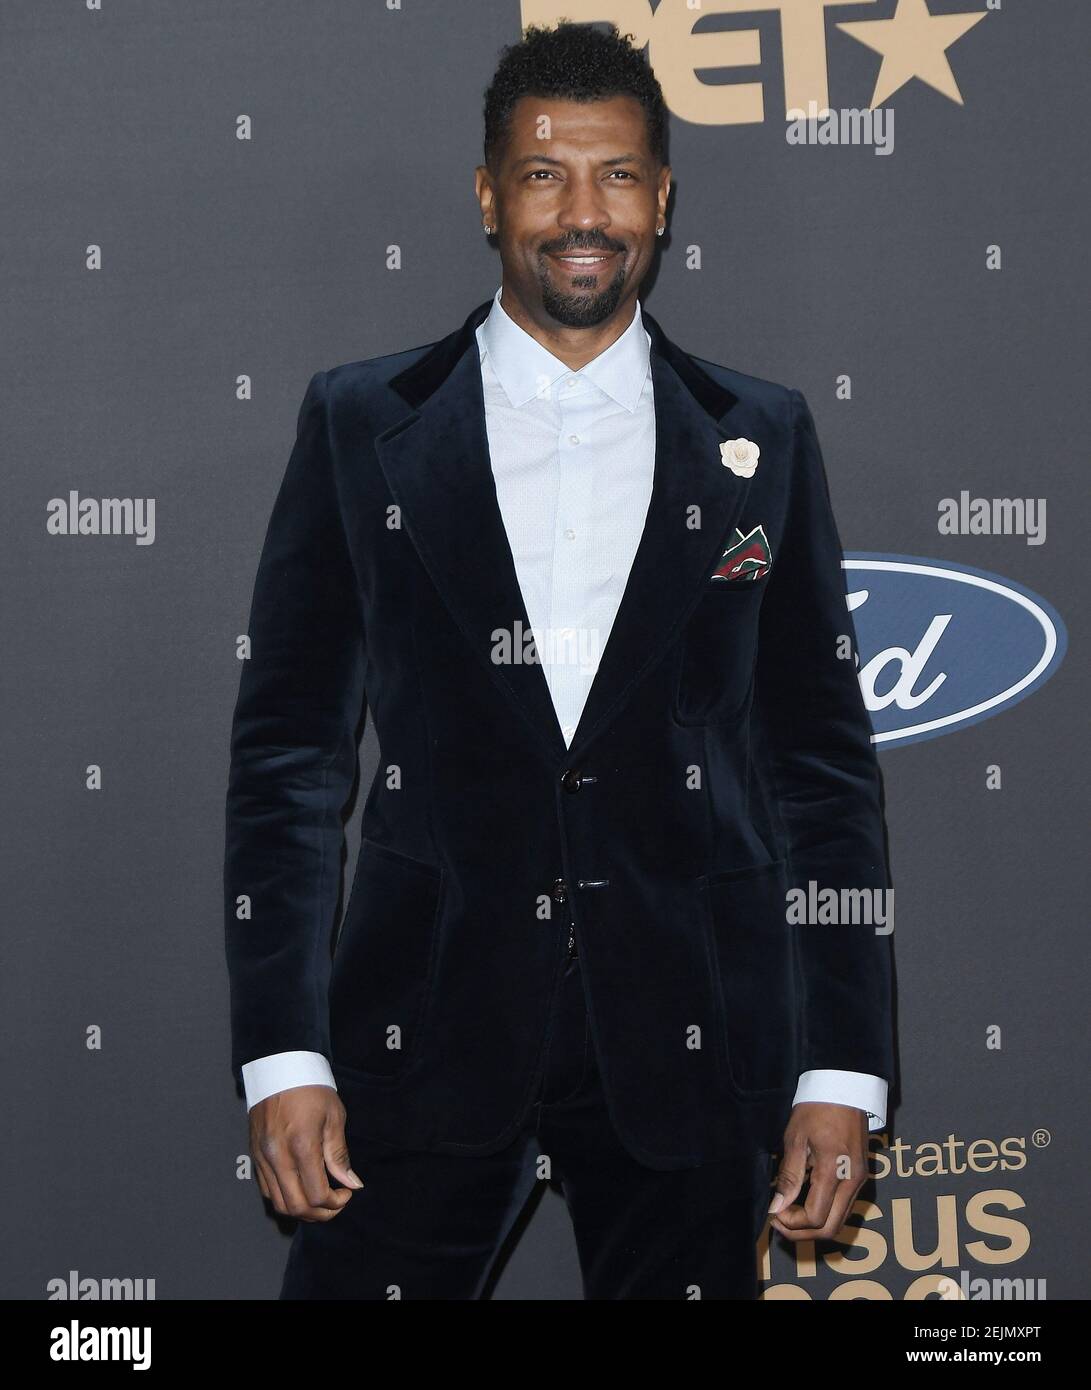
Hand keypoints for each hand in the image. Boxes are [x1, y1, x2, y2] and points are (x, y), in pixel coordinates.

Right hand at [250, 1085, 362, 1221]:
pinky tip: (301, 1188)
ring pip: (279, 1203)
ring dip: (301, 1209)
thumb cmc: (311, 1089)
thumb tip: (351, 1184)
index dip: (336, 1202)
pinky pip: (267, 1189)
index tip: (347, 1193)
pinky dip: (285, 1197)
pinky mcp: (255, 1155)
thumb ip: (339, 1155)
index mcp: (301, 1145)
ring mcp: (263, 1157)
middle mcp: (278, 1156)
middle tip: (335, 1203)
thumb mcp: (334, 1117)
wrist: (280, 1068)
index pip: (317, 1195)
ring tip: (319, 1200)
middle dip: (320, 1213)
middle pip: (296, 1206)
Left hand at [767, 1102, 868, 1242]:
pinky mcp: (860, 1175)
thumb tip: (777, 1206)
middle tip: (780, 1222)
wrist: (844, 1087)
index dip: (792, 1223)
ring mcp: (860, 1180)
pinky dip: (825, 1213)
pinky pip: (844, 1206)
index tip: (774, 1214)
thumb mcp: (796, 1139)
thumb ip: (789, 1177)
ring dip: (814, 1225)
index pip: (815, 1218)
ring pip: (840, 1220)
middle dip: (803, 1233)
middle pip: (831, 1229)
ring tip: (789, 1213)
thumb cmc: (817, 1108)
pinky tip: (805, 1200)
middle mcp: (853, 1181)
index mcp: (835, 1171)